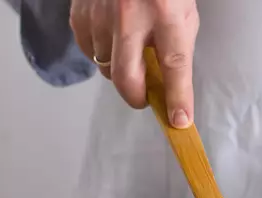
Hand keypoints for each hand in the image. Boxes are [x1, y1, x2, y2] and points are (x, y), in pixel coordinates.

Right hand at [70, 0, 198, 127]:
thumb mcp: (182, 10)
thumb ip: (176, 45)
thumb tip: (169, 82)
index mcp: (166, 13)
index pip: (174, 67)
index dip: (178, 98)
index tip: (179, 122)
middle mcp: (130, 16)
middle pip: (128, 78)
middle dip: (138, 98)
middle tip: (146, 98)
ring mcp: (101, 15)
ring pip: (106, 67)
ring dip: (120, 70)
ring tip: (130, 51)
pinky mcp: (79, 13)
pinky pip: (87, 50)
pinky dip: (100, 52)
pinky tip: (112, 38)